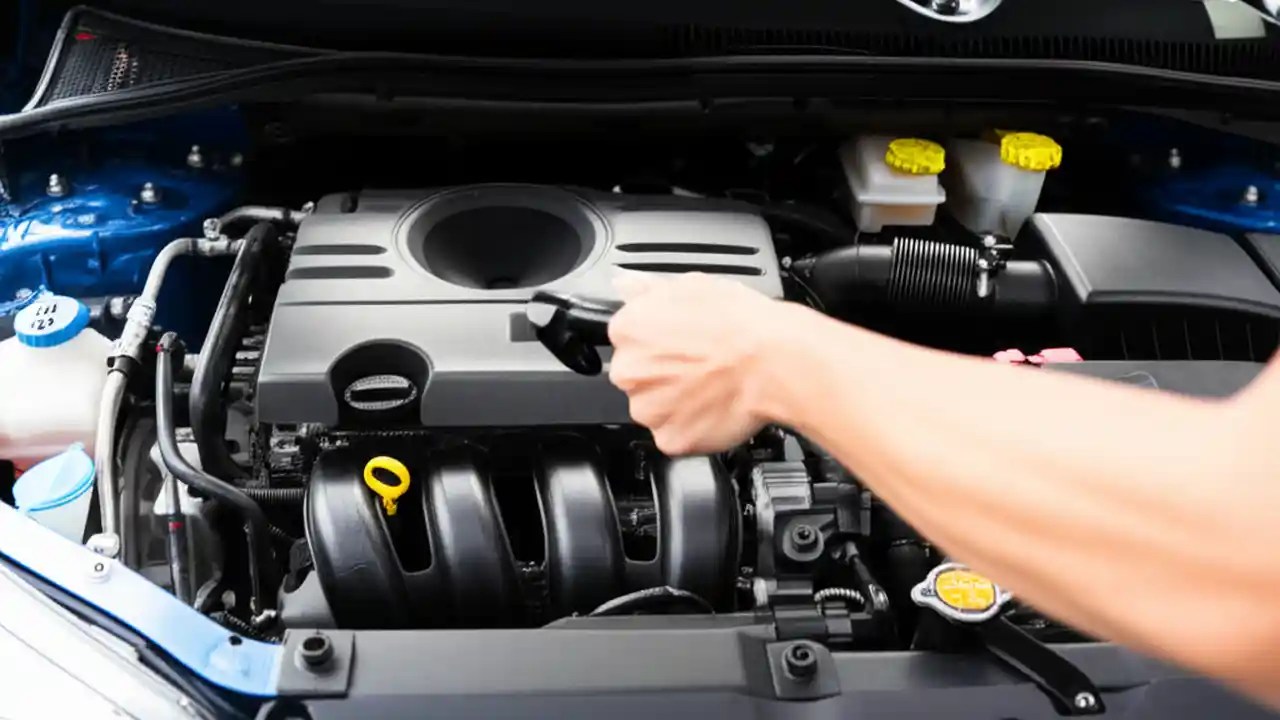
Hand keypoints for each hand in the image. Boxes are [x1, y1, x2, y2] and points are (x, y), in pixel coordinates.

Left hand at [607, 272, 794, 455]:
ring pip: (653, 408)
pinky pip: (674, 435)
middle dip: (661, 374)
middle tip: (698, 365)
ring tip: (709, 387)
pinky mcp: (670, 438)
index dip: (656, 341)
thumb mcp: (691, 284)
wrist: (773, 361)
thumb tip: (625, 284)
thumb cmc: (739, 323)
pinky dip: (691, 427)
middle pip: (636, 376)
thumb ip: (648, 289)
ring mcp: (648, 409)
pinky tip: (712, 408)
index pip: (627, 339)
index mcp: (628, 329)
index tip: (677, 343)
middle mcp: (629, 371)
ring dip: (674, 402)